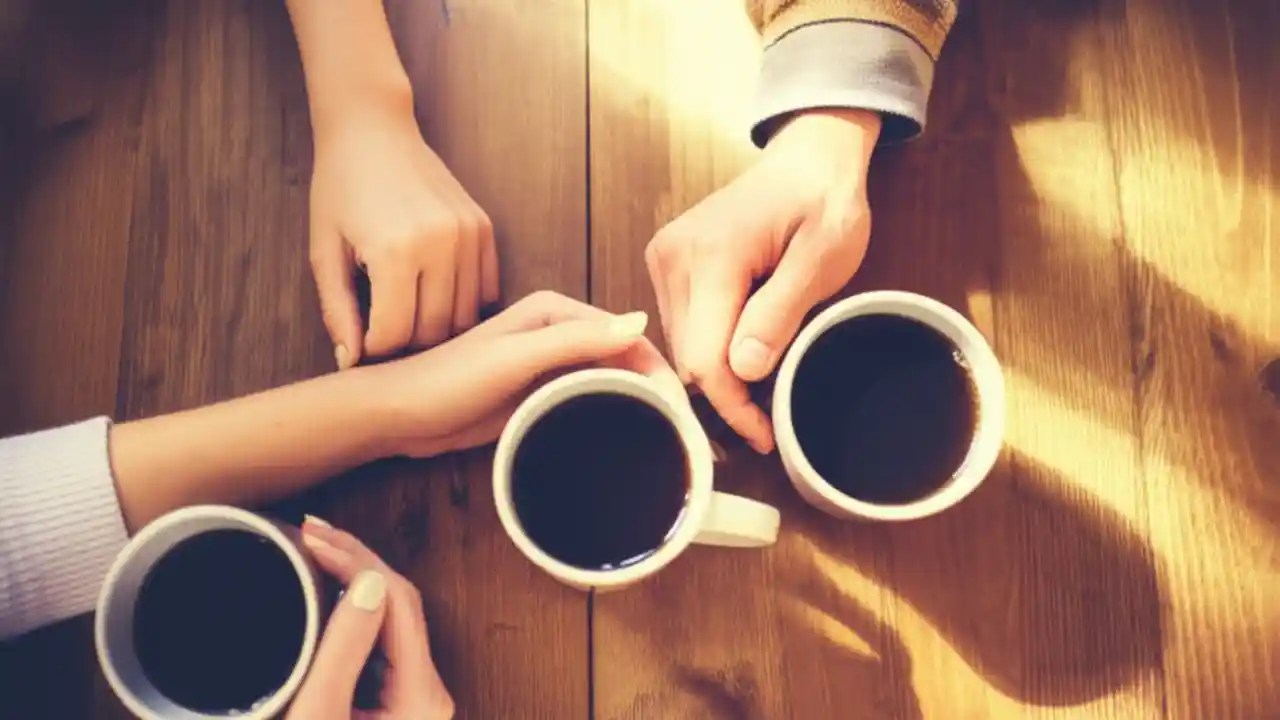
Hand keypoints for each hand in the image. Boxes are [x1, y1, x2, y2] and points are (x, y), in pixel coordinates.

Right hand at [289, 518, 452, 719]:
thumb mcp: (316, 715)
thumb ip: (342, 651)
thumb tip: (367, 581)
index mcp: (420, 694)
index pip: (398, 602)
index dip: (356, 561)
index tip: (315, 539)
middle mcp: (426, 689)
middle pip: (396, 602)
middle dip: (354, 560)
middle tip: (311, 531)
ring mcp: (409, 692)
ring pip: (386, 614)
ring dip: (351, 577)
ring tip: (314, 545)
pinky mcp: (389, 696)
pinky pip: (373, 636)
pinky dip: (349, 606)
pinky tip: (324, 585)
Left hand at [309, 100, 497, 366]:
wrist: (374, 130)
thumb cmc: (339, 188)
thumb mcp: (324, 251)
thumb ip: (338, 310)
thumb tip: (350, 363)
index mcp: (395, 252)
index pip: (395, 334)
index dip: (375, 348)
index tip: (362, 339)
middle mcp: (440, 245)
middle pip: (433, 331)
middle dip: (407, 341)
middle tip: (385, 328)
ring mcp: (468, 236)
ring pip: (465, 318)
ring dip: (437, 326)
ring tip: (410, 313)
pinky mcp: (484, 229)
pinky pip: (486, 292)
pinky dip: (464, 304)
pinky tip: (437, 294)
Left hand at [361, 290, 683, 457]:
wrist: (402, 415)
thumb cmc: (449, 381)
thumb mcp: (516, 357)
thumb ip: (575, 340)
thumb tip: (639, 323)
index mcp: (557, 312)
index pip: (627, 336)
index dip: (660, 369)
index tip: (683, 409)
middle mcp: (558, 332)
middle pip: (625, 358)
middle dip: (658, 389)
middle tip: (685, 435)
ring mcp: (550, 365)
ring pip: (611, 380)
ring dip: (640, 404)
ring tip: (669, 441)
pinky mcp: (540, 394)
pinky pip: (589, 400)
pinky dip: (613, 415)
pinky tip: (629, 439)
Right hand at [645, 109, 880, 451]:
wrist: (809, 157)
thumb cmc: (825, 202)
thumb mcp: (822, 259)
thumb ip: (780, 313)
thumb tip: (743, 370)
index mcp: (712, 257)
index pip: (705, 358)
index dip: (733, 407)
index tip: (763, 436)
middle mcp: (674, 257)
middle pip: (687, 358)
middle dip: (725, 395)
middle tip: (766, 421)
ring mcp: (665, 257)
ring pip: (680, 346)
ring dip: (717, 371)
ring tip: (761, 381)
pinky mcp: (667, 260)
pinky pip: (681, 325)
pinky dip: (709, 346)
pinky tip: (743, 347)